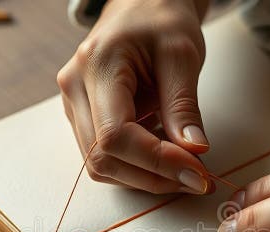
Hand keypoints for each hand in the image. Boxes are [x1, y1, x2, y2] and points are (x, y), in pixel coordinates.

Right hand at [57, 0, 212, 193]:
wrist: (140, 4)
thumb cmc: (160, 20)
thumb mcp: (183, 55)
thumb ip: (184, 105)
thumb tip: (194, 152)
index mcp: (97, 65)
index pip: (115, 136)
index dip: (156, 162)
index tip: (196, 172)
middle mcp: (74, 88)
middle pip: (102, 159)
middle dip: (152, 177)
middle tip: (196, 177)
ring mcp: (73, 105)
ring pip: (100, 165)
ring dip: (144, 176)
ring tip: (182, 164)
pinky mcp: (82, 116)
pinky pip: (103, 156)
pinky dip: (137, 165)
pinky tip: (164, 153)